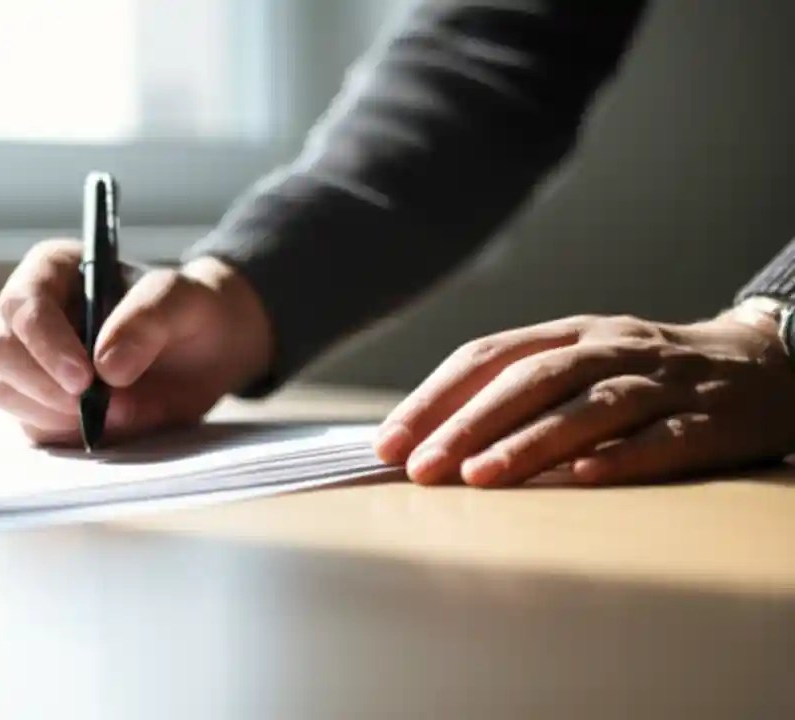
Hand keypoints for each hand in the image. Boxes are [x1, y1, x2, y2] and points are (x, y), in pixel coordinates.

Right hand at [0, 239, 273, 444]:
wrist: (207, 353)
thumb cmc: (190, 311)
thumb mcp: (184, 300)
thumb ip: (147, 319)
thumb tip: (106, 366)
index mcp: (54, 270)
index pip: (25, 302)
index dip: (46, 341)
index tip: (84, 378)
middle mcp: (29, 314)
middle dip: (43, 383)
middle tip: (93, 404)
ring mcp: (30, 360)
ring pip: (7, 390)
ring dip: (53, 412)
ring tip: (112, 411)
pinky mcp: (41, 402)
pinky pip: (30, 424)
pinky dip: (62, 432)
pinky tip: (102, 424)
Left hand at [376, 313, 794, 486]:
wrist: (765, 365)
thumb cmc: (646, 372)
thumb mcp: (580, 362)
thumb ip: (515, 389)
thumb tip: (429, 436)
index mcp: (568, 333)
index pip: (487, 356)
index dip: (434, 397)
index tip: (389, 441)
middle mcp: (609, 349)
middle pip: (529, 380)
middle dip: (467, 424)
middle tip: (421, 468)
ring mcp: (660, 383)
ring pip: (588, 406)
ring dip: (529, 442)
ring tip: (480, 477)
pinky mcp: (707, 422)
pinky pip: (661, 438)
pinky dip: (620, 455)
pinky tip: (581, 477)